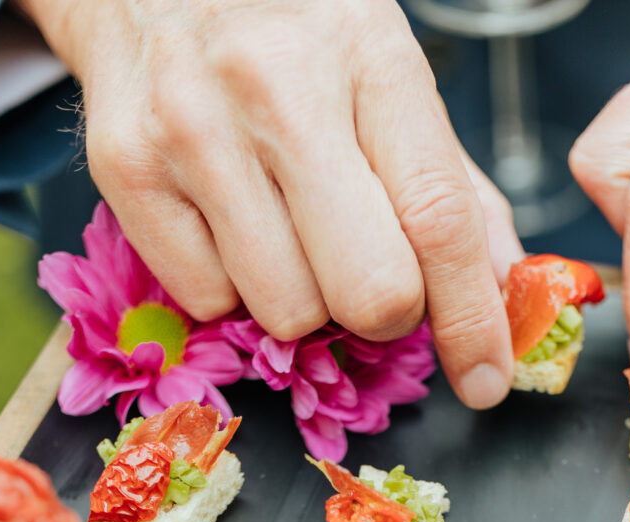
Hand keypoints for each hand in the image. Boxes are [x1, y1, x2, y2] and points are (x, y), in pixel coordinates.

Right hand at [15, 0, 521, 408]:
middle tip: (370, 273)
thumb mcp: (385, 73)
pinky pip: (208, 302)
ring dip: (303, 299)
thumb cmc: (285, 29)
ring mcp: (194, 132)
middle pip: (369, 293)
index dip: (471, 320)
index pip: (438, 220)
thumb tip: (503, 289)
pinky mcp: (126, 170)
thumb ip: (451, 186)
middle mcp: (277, 89)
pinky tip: (229, 222)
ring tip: (287, 229)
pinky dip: (230, 286)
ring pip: (287, 313)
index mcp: (369, 57)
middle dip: (384, 312)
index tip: (486, 379)